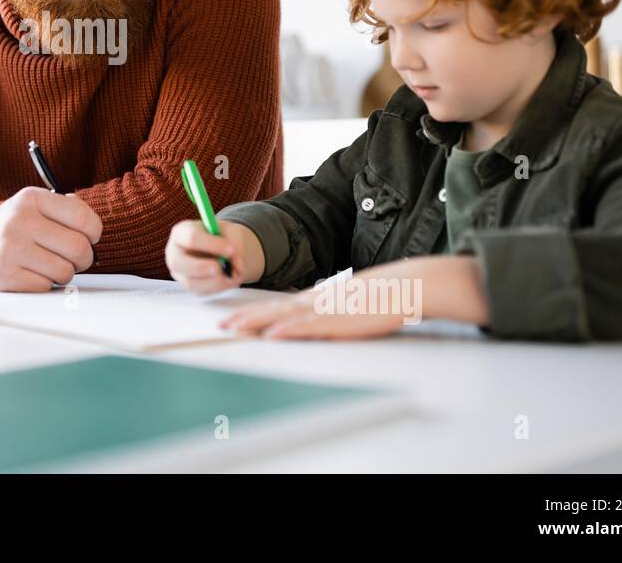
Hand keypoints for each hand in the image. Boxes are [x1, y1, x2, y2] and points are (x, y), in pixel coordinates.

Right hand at [0, 187, 100, 290]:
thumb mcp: (31, 206)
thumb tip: (93, 229)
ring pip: (65, 272)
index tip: (88, 237)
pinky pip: (45, 287)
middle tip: (73, 259)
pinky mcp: (4, 276)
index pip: (84, 218)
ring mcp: (10, 250)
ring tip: (47, 265)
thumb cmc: (10, 228)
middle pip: (79, 248)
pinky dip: (43, 285)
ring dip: (62, 273)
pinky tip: (30, 274)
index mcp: (31, 199)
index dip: (94, 233)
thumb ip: (64, 208)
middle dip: (83, 259)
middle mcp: (20, 221)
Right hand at [166, 219, 261, 293]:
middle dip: (201, 267)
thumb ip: (236, 245)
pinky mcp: (190, 286)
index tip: (230, 249)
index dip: (210, 244)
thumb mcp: (232, 232)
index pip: (190, 238)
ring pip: (190, 282)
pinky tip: (228, 279)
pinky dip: (218, 287)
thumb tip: (236, 266)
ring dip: (214, 281)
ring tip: (232, 274)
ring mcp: (180, 272)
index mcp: (182, 232)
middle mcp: (175, 252)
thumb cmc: (223, 236)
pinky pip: (201, 291)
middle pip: (178, 262)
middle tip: (221, 268)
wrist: (222, 249)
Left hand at [219, 286, 408, 339]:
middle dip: (245, 318)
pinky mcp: (339, 321)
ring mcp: (325, 311)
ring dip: (258, 323)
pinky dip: (289, 331)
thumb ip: (326, 310)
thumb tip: (309, 321)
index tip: (231, 318)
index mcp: (315, 299)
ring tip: (235, 329)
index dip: (251, 311)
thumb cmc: (376, 296)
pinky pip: (309, 327)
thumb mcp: (345, 303)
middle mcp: (314, 302)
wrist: (401, 286)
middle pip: (272, 310)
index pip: (276, 305)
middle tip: (220, 325)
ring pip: (284, 317)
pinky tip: (273, 335)